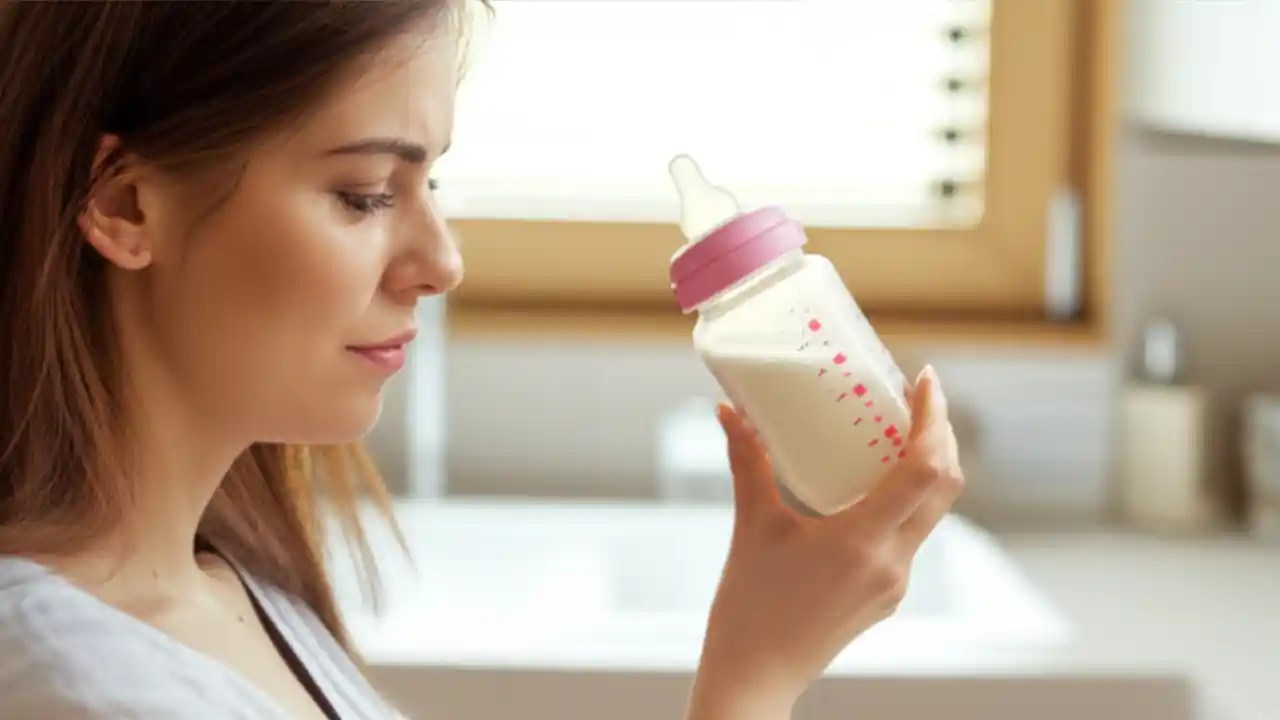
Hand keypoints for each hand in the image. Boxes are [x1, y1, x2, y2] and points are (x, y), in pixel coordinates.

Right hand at [687, 365, 963, 718]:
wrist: (756, 677)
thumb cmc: (749, 610)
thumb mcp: (751, 527)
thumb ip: (747, 463)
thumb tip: (728, 411)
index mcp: (864, 541)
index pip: (926, 470)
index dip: (934, 419)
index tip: (924, 380)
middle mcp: (892, 562)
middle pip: (945, 486)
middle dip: (940, 434)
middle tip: (917, 396)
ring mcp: (894, 581)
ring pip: (932, 511)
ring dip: (927, 466)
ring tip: (898, 430)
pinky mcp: (885, 594)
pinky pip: (910, 535)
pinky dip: (905, 499)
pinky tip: (874, 483)